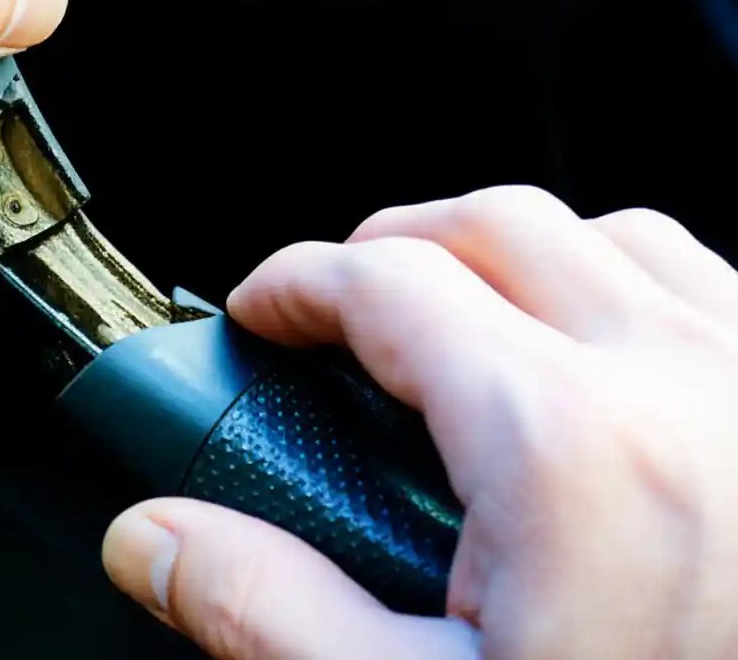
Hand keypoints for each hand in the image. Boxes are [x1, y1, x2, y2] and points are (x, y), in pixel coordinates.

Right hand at [101, 186, 737, 658]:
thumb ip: (267, 611)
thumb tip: (154, 541)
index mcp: (573, 449)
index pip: (390, 286)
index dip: (296, 286)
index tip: (261, 316)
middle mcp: (688, 386)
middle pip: (494, 227)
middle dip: (391, 252)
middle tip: (334, 322)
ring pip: (611, 239)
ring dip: (511, 263)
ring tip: (458, 337)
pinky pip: (701, 291)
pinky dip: (619, 294)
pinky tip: (587, 375)